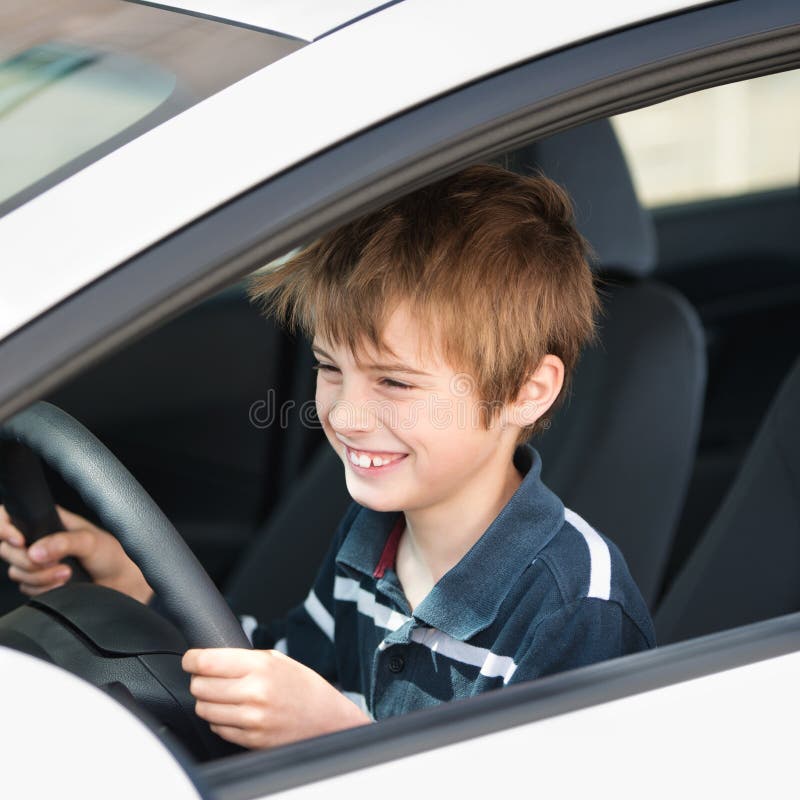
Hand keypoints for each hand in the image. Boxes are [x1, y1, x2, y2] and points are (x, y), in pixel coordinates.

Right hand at [0, 504, 152, 602]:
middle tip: (57, 564)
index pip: (12, 516)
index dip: (5, 527)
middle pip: (8, 549)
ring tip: (68, 574)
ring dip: (41, 578)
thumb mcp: (90, 541)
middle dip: (29, 561)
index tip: (19, 541)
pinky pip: (27, 589)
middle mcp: (40, 540)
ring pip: (16, 571)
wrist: (122, 583)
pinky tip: (64, 585)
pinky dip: (44, 589)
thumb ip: (64, 542)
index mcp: (49, 521)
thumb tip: (35, 551)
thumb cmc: (112, 554)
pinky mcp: (41, 583)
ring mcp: (39, 563)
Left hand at [183, 647, 370, 748]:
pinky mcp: (251, 739)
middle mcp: (254, 692)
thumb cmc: (301, 685)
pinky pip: (217, 729)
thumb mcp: (276, 659)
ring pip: (204, 709)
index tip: (190, 659)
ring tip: (223, 696)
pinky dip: (219, 720)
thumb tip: (209, 659)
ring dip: (207, 701)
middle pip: (199, 686)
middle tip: (209, 677)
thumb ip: (243, 658)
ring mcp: (252, 718)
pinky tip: (234, 712)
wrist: (326, 718)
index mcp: (260, 666)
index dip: (191, 659)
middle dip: (199, 680)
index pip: (206, 662)